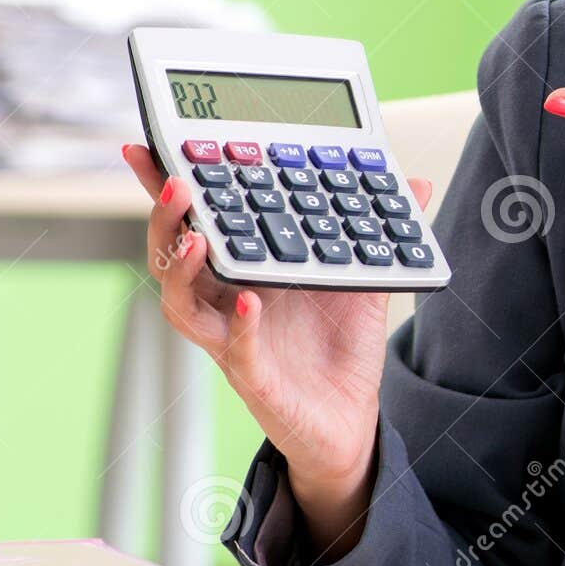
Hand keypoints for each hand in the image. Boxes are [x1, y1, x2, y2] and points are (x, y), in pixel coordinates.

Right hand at [121, 143, 434, 555]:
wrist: (351, 418)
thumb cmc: (339, 347)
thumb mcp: (362, 279)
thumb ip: (377, 232)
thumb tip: (418, 183)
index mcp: (241, 271)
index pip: (193, 223)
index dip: (164, 189)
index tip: (146, 147)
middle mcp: (224, 302)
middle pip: (170, 255)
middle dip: (165, 216)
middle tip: (178, 180)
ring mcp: (231, 340)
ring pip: (181, 305)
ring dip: (182, 269)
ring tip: (198, 236)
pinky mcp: (253, 377)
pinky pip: (234, 350)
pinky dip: (238, 326)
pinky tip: (248, 303)